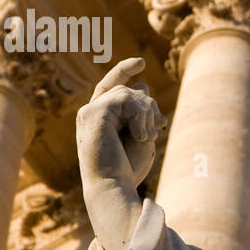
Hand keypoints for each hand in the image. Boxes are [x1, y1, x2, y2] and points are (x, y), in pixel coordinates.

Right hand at [76, 58, 166, 249]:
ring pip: (129, 92)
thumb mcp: (141, 135)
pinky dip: (140, 116)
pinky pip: (125, 98)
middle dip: (150, 106)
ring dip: (147, 114)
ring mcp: (89, 112)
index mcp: (101, 119)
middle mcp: (91, 113)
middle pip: (128, 89)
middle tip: (159, 126)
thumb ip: (141, 111)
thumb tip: (143, 85)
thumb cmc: (128, 170)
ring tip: (148, 136)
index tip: (141, 62)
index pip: (113, 85)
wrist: (114, 187)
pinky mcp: (92, 113)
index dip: (124, 69)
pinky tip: (140, 135)